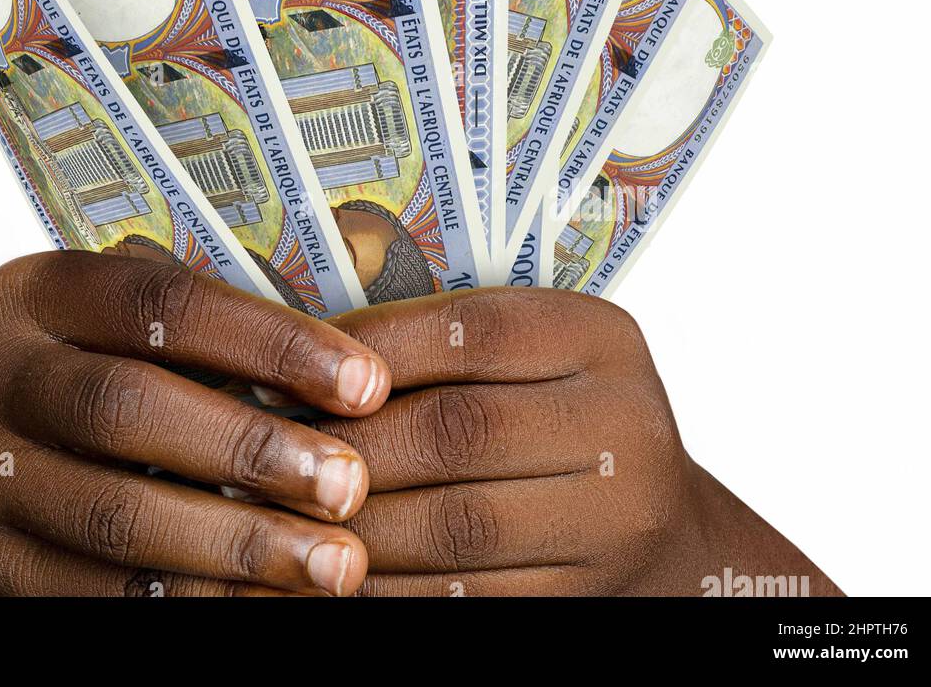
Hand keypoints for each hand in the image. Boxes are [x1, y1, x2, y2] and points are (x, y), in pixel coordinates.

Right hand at [0, 252, 391, 595]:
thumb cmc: (99, 374)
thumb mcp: (127, 329)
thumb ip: (208, 336)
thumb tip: (355, 377)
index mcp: (34, 291)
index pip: (159, 299)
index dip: (270, 340)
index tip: (366, 383)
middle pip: (129, 407)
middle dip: (254, 449)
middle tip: (352, 484)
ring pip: (116, 516)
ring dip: (238, 544)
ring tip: (334, 565)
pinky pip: (104, 594)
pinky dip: (198, 600)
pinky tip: (272, 604)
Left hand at [316, 289, 839, 595]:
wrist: (663, 531)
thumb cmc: (557, 415)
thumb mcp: (530, 354)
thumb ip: (443, 343)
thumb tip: (304, 354)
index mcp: (599, 339)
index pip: (471, 330)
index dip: (369, 349)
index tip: (290, 368)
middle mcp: (623, 425)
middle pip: (457, 430)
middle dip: (346, 444)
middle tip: (268, 450)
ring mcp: (615, 523)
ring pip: (454, 526)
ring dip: (351, 524)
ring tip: (280, 514)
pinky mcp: (583, 600)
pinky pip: (465, 600)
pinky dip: (387, 588)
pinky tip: (332, 570)